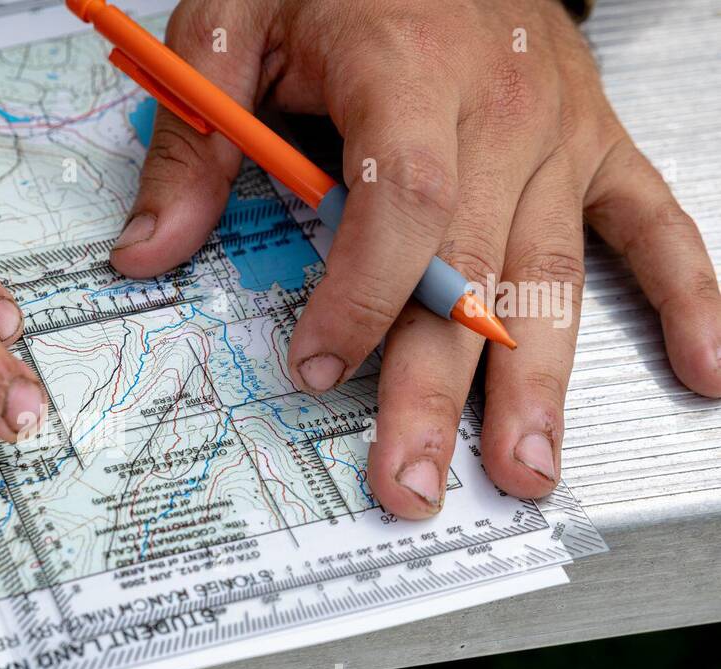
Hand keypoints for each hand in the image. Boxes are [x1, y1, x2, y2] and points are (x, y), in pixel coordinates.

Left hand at [112, 0, 720, 516]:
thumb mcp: (233, 25)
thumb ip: (193, 141)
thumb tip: (146, 252)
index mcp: (407, 71)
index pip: (400, 202)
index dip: (362, 296)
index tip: (316, 368)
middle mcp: (499, 109)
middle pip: (473, 269)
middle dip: (439, 388)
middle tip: (412, 479)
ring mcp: (558, 133)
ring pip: (552, 274)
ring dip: (539, 384)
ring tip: (525, 472)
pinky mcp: (594, 145)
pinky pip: (654, 225)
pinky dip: (687, 298)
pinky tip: (700, 368)